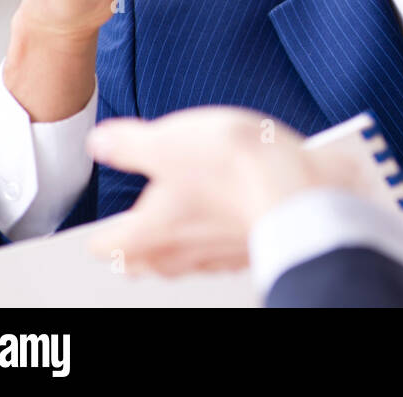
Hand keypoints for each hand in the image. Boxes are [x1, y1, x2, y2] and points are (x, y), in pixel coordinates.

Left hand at [83, 108, 368, 277]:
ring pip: (185, 259)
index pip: (105, 246)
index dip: (100, 233)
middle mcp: (179, 255)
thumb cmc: (234, 170)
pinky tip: (230, 213)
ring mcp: (217, 257)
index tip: (100, 229)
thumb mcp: (168, 140)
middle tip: (138, 229)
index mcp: (146, 233)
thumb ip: (127, 144)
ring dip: (183, 240)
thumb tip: (102, 142)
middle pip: (144, 262)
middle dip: (139, 246)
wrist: (302, 191)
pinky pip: (225, 249)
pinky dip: (222, 233)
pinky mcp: (252, 249)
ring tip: (186, 217)